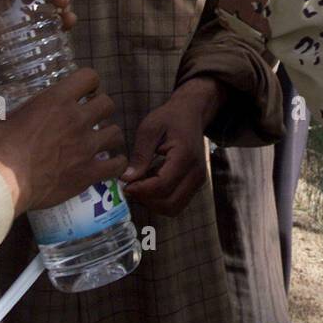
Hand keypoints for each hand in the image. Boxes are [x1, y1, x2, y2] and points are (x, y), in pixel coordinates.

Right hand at [0, 67, 126, 214]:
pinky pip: (116, 164)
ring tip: (102, 142)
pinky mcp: (89, 171)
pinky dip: (115, 164)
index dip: (90, 83)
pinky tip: (110, 165)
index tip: (84, 91)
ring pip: (116, 132)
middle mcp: (77, 118)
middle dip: (102, 109)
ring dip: (110, 136)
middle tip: (92, 118)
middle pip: (108, 103)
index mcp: (56, 100)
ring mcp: (86, 145)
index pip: (89, 77)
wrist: (5, 182)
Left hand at [123, 78, 226, 214]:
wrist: (191, 115)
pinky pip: (176, 203)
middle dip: (145, 200)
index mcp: (185, 155)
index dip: (140, 190)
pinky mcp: (195, 185)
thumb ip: (140, 155)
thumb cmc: (170, 118)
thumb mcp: (149, 128)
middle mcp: (196, 172)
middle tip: (129, 186)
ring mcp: (198, 181)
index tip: (124, 184)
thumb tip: (127, 179)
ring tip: (139, 184)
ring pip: (173, 207)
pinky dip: (160, 200)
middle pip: (169, 203)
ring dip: (152, 203)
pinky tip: (149, 183)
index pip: (162, 185)